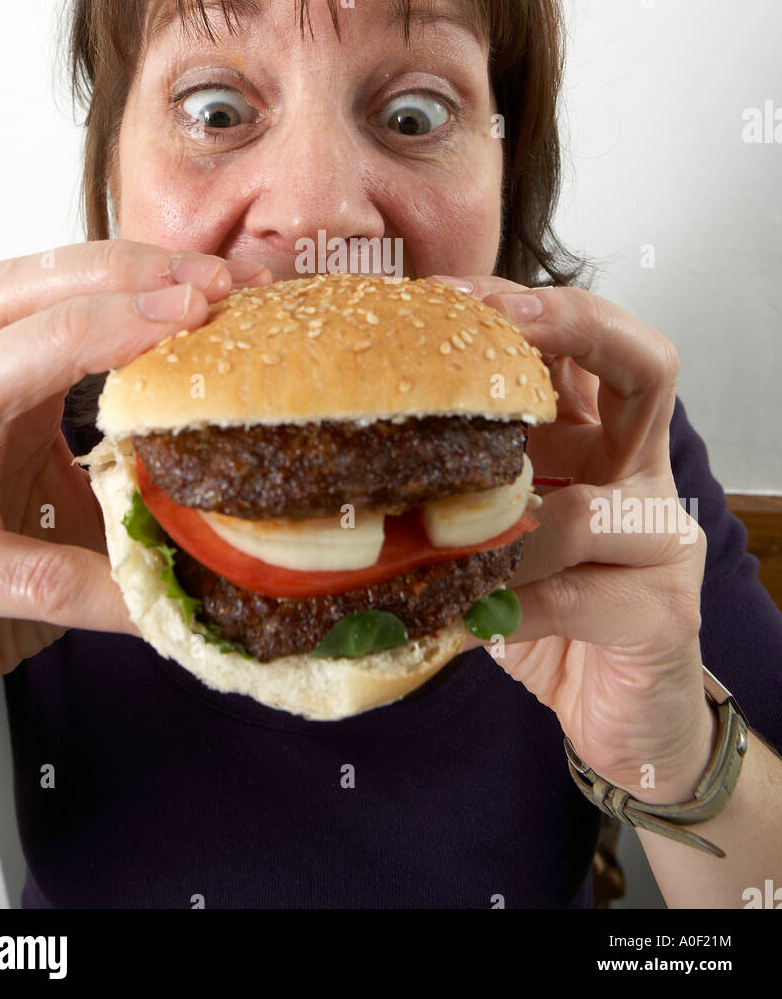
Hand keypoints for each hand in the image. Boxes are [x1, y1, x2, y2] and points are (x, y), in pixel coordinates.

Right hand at [0, 240, 270, 764]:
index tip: (211, 275)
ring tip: (168, 337)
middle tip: (197, 288)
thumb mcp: (74, 510)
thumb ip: (135, 470)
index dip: (124, 270)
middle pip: (4, 299)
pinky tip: (152, 592)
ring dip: (75, 339)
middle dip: (107, 276)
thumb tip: (251, 446)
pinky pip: (21, 566)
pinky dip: (99, 578)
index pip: (44, 293)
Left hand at [433, 275, 715, 805]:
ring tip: (438, 540)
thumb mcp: (496, 528)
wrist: (617, 717)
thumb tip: (347, 444)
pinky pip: (576, 594)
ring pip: (596, 504)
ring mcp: (662, 541)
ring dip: (508, 525)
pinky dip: (511, 604)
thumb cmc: (547, 611)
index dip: (531, 308)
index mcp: (598, 438)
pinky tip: (466, 615)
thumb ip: (459, 484)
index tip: (452, 293)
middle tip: (492, 319)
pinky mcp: (660, 615)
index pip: (590, 341)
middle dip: (569, 327)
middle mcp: (640, 472)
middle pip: (644, 367)